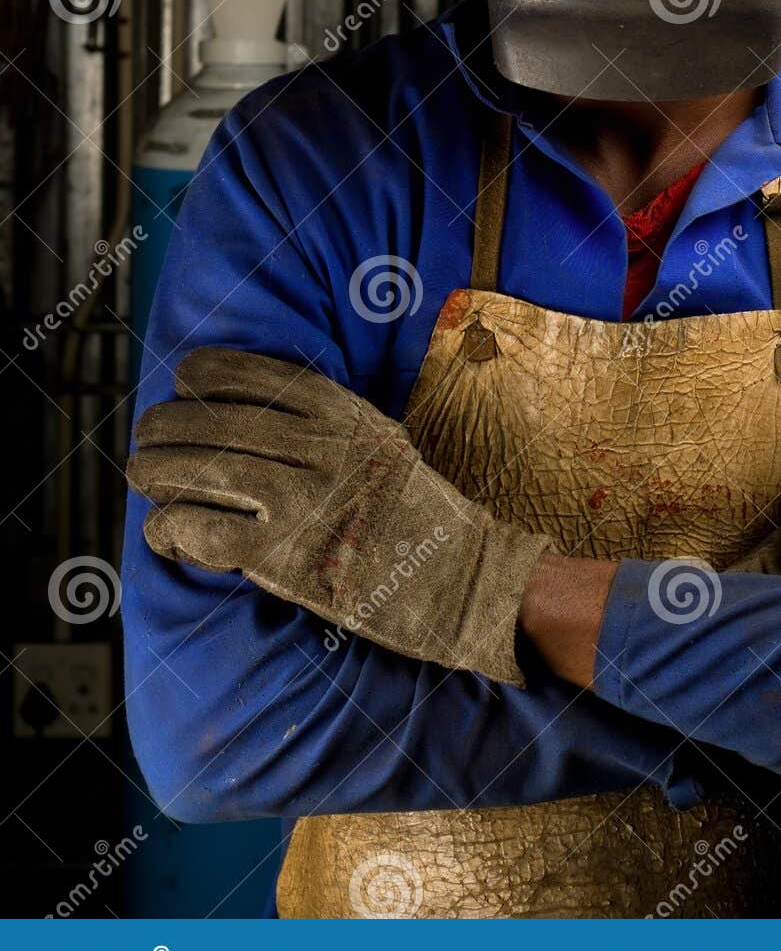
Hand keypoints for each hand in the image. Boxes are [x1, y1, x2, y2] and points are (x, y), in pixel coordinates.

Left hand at [127, 348, 551, 684]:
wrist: (461, 577)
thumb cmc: (414, 509)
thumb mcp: (377, 435)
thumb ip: (321, 415)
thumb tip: (242, 403)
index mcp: (337, 409)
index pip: (241, 374)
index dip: (197, 379)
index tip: (184, 389)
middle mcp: (316, 446)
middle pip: (207, 420)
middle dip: (162, 428)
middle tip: (148, 441)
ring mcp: (300, 501)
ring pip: (194, 471)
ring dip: (155, 473)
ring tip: (148, 480)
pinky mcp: (284, 559)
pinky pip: (200, 531)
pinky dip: (169, 528)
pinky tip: (169, 532)